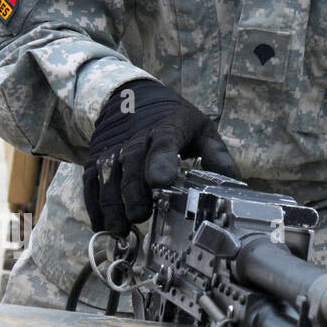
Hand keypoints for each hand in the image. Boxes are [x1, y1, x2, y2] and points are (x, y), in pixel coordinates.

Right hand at [83, 79, 240, 234]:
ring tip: (122, 228)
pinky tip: (104, 225)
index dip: (161, 161)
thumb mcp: (201, 129)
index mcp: (167, 128)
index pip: (163, 143)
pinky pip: (90, 184)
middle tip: (141, 215)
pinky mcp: (95, 160)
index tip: (162, 182)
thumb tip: (236, 183)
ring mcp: (112, 150)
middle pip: (131, 166)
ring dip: (112, 204)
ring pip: (108, 178)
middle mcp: (135, 138)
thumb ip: (218, 155)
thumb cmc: (173, 119)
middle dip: (134, 193)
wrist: (130, 98)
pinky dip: (95, 206)